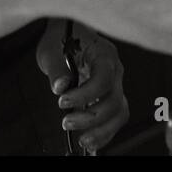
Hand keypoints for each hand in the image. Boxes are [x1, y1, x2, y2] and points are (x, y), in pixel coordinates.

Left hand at [37, 20, 127, 153]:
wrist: (69, 31)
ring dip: (102, 130)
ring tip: (83, 140)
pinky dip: (106, 131)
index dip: (84, 95)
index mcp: (103, 53)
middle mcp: (115, 69)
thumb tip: (60, 87)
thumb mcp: (52, 49)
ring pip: (120, 112)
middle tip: (66, 122)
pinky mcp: (112, 94)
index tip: (62, 101)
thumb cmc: (62, 37)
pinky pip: (116, 117)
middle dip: (90, 117)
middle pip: (114, 100)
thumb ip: (57, 69)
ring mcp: (116, 83)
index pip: (103, 79)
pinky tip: (91, 140)